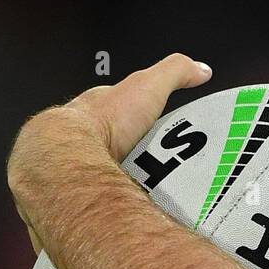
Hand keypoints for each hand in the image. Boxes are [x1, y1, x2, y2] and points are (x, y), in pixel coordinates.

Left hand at [7, 53, 212, 227]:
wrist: (68, 158)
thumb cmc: (101, 120)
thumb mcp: (148, 84)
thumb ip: (175, 71)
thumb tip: (200, 69)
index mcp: (100, 107)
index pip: (127, 107)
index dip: (149, 115)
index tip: (171, 127)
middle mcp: (89, 135)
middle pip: (123, 142)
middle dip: (145, 151)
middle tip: (172, 162)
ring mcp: (85, 162)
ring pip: (114, 169)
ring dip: (135, 176)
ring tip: (162, 185)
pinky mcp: (84, 187)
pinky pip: (108, 192)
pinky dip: (124, 195)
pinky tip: (141, 199)